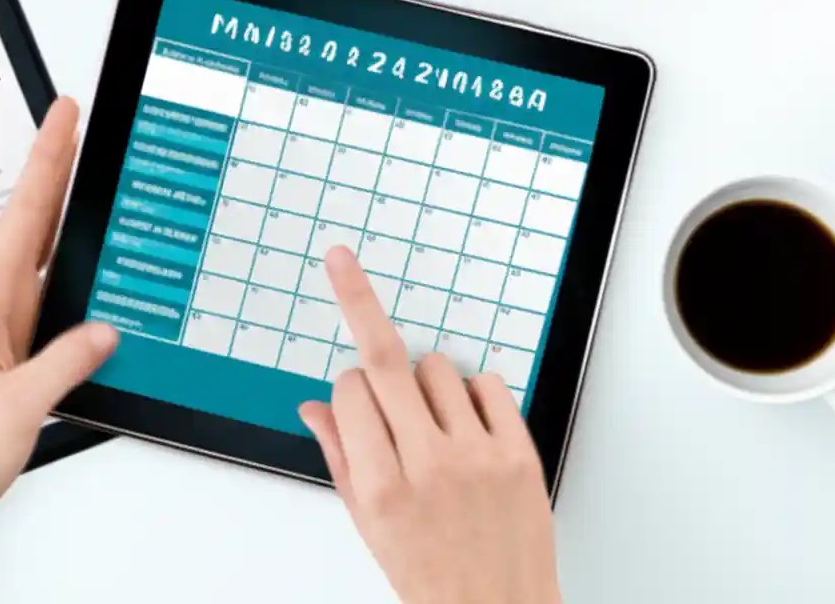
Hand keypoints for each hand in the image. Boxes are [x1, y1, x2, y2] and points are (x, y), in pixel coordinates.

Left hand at [0, 97, 118, 568]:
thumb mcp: (19, 404)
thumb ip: (65, 361)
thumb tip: (103, 328)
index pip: (25, 215)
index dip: (46, 160)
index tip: (63, 117)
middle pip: (31, 220)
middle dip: (54, 166)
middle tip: (75, 121)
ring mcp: (1, 321)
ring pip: (38, 250)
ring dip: (60, 207)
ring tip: (84, 169)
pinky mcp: (13, 345)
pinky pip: (44, 288)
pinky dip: (66, 260)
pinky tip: (83, 255)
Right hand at [299, 248, 560, 603]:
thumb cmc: (430, 577)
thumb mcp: (368, 527)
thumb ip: (339, 459)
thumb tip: (315, 407)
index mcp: (380, 487)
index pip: (348, 393)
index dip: (347, 388)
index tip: (351, 390)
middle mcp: (427, 465)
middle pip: (385, 360)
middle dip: (359, 302)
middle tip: (343, 261)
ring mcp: (477, 455)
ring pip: (436, 365)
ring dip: (424, 379)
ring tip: (433, 423)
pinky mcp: (518, 451)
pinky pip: (487, 382)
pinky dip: (473, 392)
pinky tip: (467, 423)